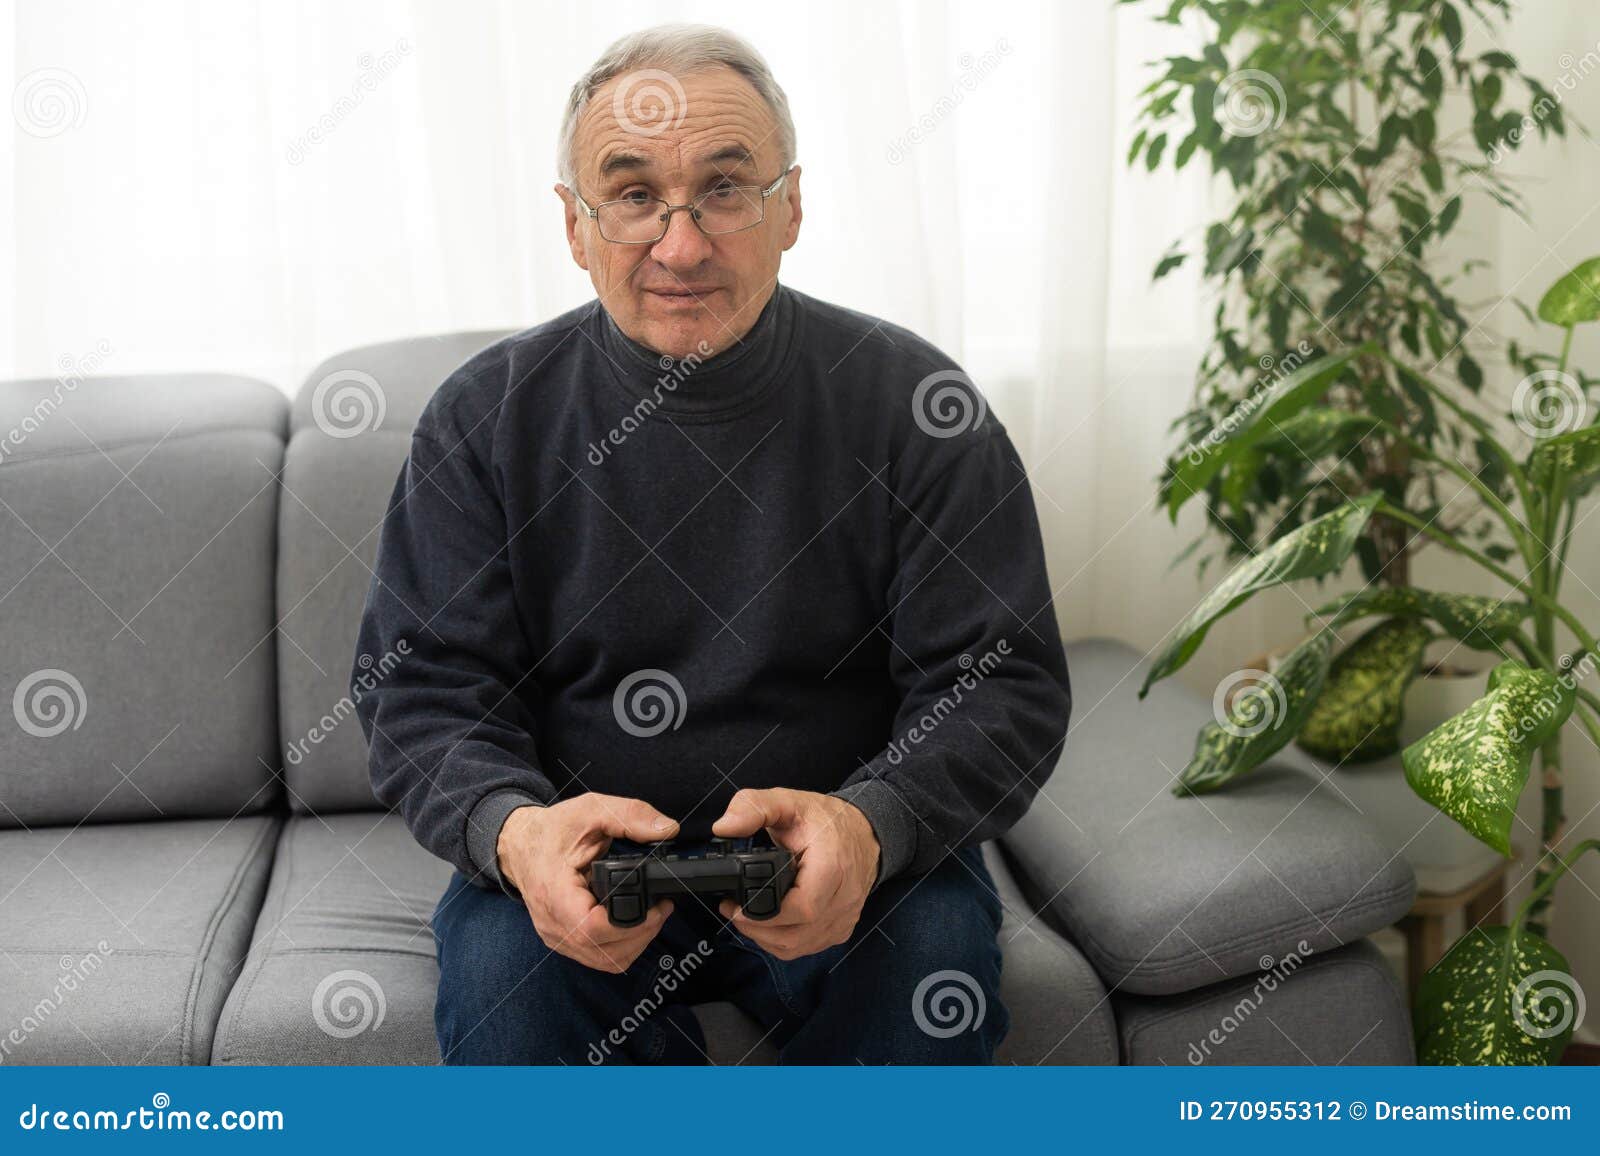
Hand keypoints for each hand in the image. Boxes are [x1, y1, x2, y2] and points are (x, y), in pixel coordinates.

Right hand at [496, 793, 678, 972]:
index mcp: (555, 892)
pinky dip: (620, 947)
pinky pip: (596, 957)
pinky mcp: (562, 940)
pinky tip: (633, 925)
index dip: (630, 925)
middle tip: (662, 908)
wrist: (519, 845)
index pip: (591, 928)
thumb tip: (668, 829)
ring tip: (652, 917)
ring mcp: (556, 936)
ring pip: (603, 961)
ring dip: (635, 944)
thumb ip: (631, 816)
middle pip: (603, 951)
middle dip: (642, 934)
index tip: (655, 907)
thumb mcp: (592, 810)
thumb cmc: (552, 830)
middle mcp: (552, 922)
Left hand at [711, 787, 879, 959]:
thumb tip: (723, 827)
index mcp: (832, 867)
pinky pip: (808, 947)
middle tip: (732, 910)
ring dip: (766, 939)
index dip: (763, 915)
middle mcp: (843, 898)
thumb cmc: (827, 820)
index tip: (736, 906)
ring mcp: (844, 918)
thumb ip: (753, 807)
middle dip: (755, 928)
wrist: (865, 833)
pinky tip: (770, 925)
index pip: (801, 907)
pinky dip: (783, 942)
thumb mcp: (788, 802)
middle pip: (795, 934)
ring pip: (799, 946)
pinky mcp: (842, 929)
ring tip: (746, 918)